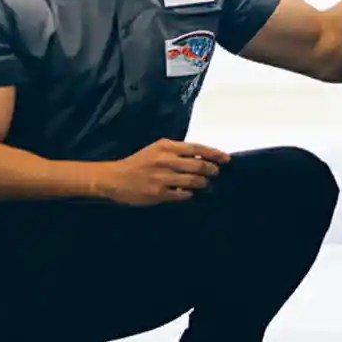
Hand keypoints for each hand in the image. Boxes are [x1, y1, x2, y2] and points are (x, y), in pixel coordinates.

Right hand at [99, 139, 230, 205]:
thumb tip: (200, 157)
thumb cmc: (137, 162)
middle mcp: (166, 160)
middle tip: (216, 173)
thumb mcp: (156, 150)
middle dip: (212, 170)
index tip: (226, 159)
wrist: (115, 178)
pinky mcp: (159, 193)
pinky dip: (189, 194)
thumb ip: (176, 152)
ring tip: (204, 184)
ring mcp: (163, 178)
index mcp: (166, 146)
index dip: (214, 154)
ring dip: (203, 183)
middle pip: (198, 165)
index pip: (197, 148)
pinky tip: (189, 194)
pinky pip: (182, 195)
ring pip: (194, 181)